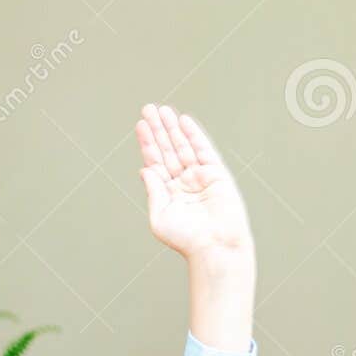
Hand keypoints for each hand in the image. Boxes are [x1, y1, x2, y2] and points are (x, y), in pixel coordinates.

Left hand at [135, 104, 252, 265]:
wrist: (213, 246)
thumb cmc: (186, 239)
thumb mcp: (160, 216)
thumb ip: (153, 191)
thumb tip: (144, 169)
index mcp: (168, 192)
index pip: (155, 162)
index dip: (147, 143)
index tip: (140, 126)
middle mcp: (182, 182)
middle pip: (168, 150)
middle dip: (158, 130)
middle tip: (148, 109)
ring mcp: (199, 177)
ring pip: (183, 146)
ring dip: (172, 128)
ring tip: (162, 110)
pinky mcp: (215, 174)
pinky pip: (203, 150)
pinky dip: (194, 135)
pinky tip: (183, 122)